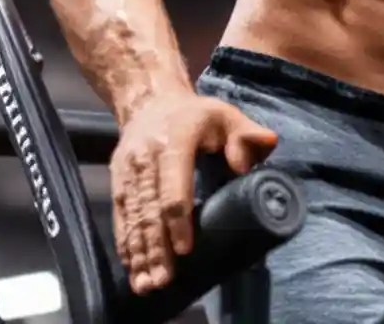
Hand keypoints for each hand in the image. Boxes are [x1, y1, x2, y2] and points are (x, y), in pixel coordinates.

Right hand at [110, 90, 277, 294]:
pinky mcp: (118, 181)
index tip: (186, 248)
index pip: (174, 186)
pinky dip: (126, 244)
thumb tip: (266, 144)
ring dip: (139, 253)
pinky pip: (121, 217)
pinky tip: (133, 268)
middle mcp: (146, 157)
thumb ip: (246, 133)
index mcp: (174, 140)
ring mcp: (128, 171)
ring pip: (133, 217)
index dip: (178, 220)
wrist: (150, 101)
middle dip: (157, 248)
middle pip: (150, 209)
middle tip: (165, 278)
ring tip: (147, 283)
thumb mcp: (227, 115)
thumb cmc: (197, 115)